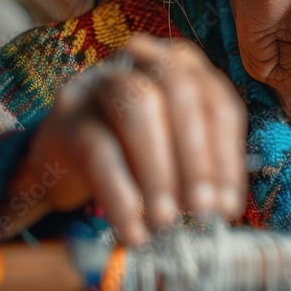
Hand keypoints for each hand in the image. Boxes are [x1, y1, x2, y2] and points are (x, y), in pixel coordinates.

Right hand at [0, 35, 247, 244]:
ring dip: (159, 171)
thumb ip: (201, 166)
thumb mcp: (175, 151)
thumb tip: (222, 206)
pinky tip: (132, 230)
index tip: (228, 206)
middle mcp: (145, 60)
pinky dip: (120, 196)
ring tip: (165, 221)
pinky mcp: (67, 112)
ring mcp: (101, 80)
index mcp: (184, 65)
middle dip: (197, 158)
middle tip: (202, 211)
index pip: (218, 104)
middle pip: (180, 94)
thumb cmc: (133, 151)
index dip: (226, 157)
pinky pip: (98, 149)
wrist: (63, 156)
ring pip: (138, 108)